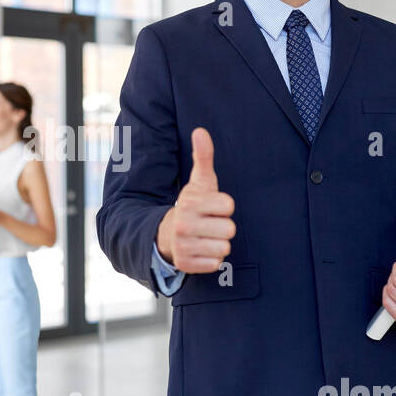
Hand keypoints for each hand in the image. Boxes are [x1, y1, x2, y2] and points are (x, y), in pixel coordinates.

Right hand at [155, 127, 235, 272]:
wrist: (166, 234)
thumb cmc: (192, 206)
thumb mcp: (199, 183)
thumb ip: (203, 157)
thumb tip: (201, 130)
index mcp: (190, 203)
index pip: (229, 206)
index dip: (224, 207)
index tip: (212, 207)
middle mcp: (184, 224)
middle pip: (229, 229)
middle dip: (223, 227)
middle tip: (209, 224)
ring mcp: (183, 246)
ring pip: (224, 248)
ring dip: (218, 244)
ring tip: (205, 237)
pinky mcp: (185, 264)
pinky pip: (215, 264)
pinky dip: (211, 259)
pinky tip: (200, 250)